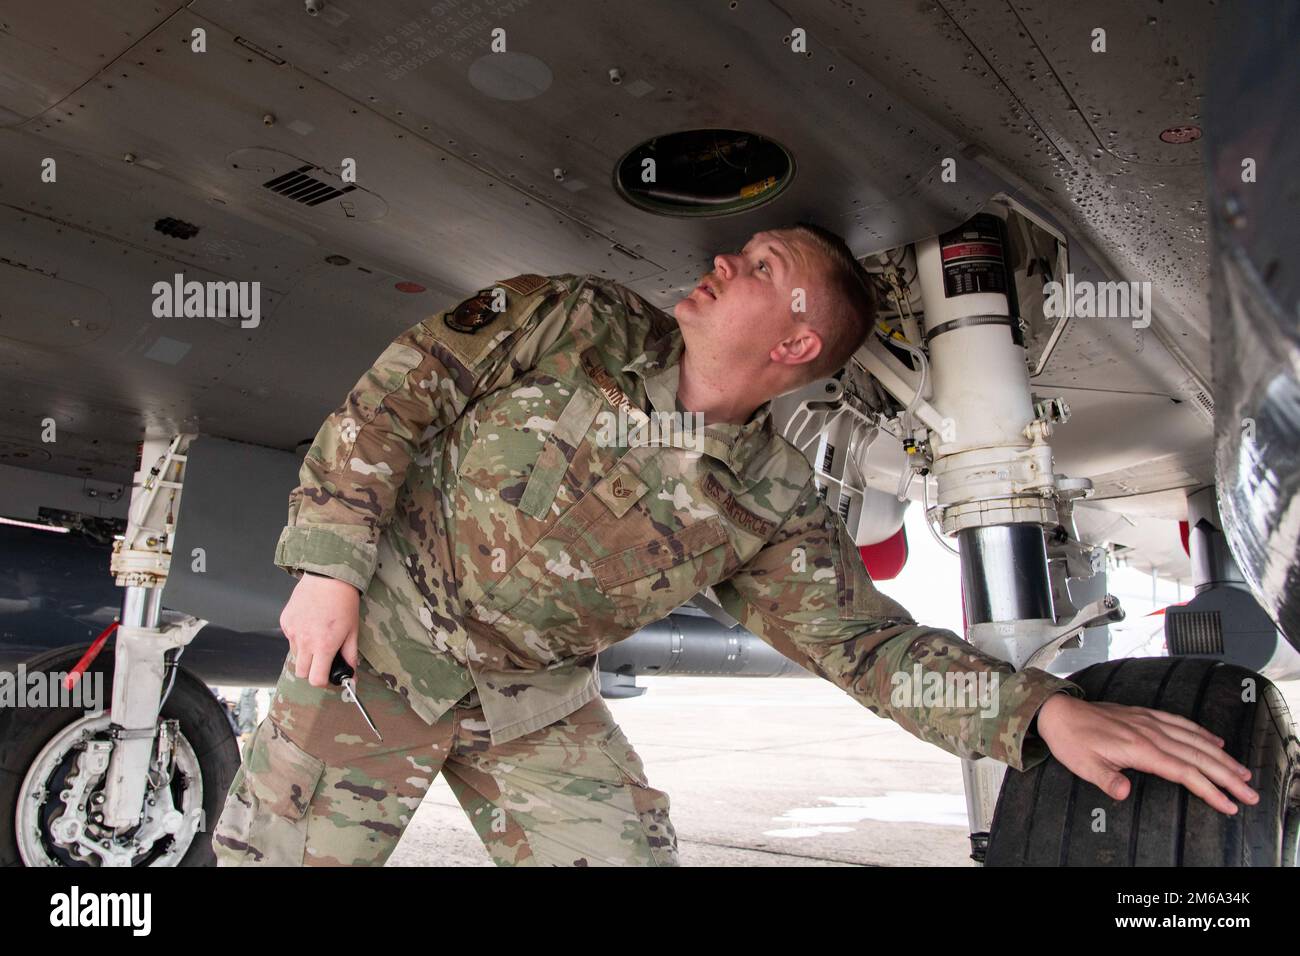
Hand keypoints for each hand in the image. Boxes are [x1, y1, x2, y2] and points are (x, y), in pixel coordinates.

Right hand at [279, 572, 360, 687]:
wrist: (328, 578)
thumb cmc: (343, 603)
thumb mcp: (352, 632)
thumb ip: (350, 658)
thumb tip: (352, 678)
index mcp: (324, 646)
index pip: (315, 680)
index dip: (323, 681)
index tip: (328, 674)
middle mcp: (305, 641)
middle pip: (301, 672)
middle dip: (312, 670)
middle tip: (323, 657)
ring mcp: (292, 631)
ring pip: (295, 655)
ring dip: (305, 652)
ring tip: (318, 634)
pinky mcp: (285, 622)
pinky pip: (290, 638)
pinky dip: (299, 636)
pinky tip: (310, 623)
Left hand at [1034, 694, 1259, 814]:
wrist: (1059, 712)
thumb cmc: (1071, 740)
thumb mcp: (1083, 765)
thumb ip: (1107, 780)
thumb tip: (1124, 792)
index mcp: (1139, 748)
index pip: (1184, 772)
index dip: (1209, 789)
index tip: (1228, 804)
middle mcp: (1150, 733)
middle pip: (1198, 756)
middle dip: (1227, 775)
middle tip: (1250, 793)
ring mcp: (1149, 722)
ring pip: (1194, 739)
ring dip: (1221, 755)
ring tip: (1242, 771)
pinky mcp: (1145, 715)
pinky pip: (1180, 723)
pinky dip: (1201, 732)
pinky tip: (1214, 740)